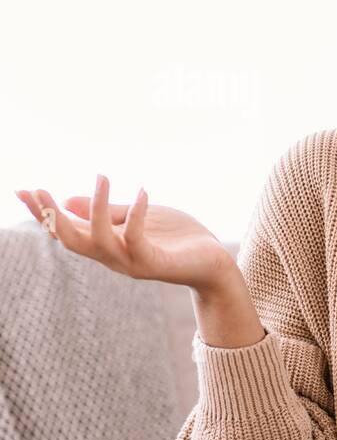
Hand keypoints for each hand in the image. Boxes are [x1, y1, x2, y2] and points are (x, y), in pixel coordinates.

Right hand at [14, 175, 236, 292]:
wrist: (215, 263)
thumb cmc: (178, 239)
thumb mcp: (140, 216)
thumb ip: (110, 211)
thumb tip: (67, 200)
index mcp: (106, 243)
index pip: (66, 229)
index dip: (41, 212)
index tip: (20, 189)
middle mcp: (113, 256)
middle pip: (70, 240)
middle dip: (50, 217)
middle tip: (38, 190)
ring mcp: (132, 263)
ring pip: (99, 241)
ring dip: (96, 209)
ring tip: (103, 176)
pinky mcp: (154, 263)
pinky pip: (137, 239)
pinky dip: (137, 214)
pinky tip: (144, 192)